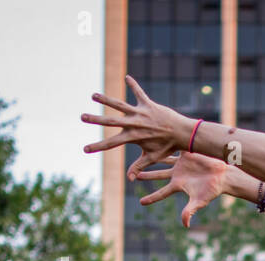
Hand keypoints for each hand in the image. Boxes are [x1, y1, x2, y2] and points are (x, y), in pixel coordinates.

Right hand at [81, 75, 195, 179]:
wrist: (183, 134)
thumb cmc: (168, 146)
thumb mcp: (152, 157)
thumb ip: (139, 166)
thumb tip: (129, 178)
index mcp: (133, 137)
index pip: (112, 143)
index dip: (98, 147)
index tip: (85, 149)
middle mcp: (134, 124)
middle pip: (111, 122)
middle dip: (96, 120)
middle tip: (82, 117)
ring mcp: (140, 113)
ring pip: (120, 105)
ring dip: (106, 100)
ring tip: (93, 95)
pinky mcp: (148, 104)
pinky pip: (139, 93)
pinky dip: (134, 85)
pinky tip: (127, 77)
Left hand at [133, 152, 230, 227]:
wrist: (223, 176)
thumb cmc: (212, 190)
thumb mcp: (199, 201)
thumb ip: (190, 211)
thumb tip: (185, 225)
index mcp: (179, 185)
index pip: (162, 193)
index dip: (152, 198)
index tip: (141, 203)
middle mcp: (178, 174)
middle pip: (159, 176)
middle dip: (147, 175)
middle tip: (134, 176)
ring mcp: (182, 164)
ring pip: (163, 160)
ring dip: (153, 158)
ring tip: (143, 154)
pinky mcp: (187, 154)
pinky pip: (174, 148)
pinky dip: (166, 144)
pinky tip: (157, 139)